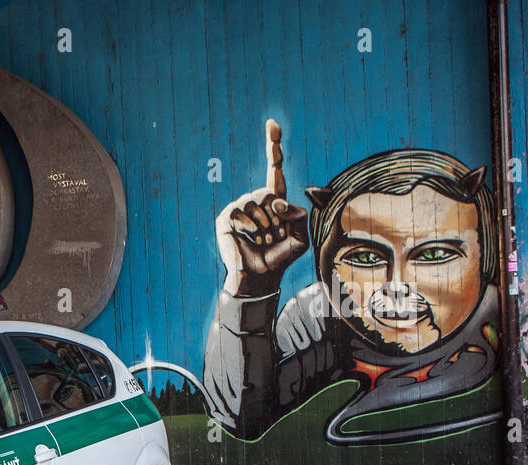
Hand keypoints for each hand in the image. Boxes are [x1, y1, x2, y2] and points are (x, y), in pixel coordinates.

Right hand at [216, 119, 309, 296]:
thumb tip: (278, 202)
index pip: (275, 169)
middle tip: (274, 236)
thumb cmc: (281, 256)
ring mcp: (240, 208)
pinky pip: (240, 213)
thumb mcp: (301, 237)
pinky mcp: (226, 218)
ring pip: (256, 203)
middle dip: (276, 217)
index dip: (274, 147)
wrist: (260, 275)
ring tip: (262, 240)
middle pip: (269, 192)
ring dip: (263, 225)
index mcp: (275, 200)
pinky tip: (249, 239)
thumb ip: (299, 216)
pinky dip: (248, 228)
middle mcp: (256, 200)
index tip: (272, 125)